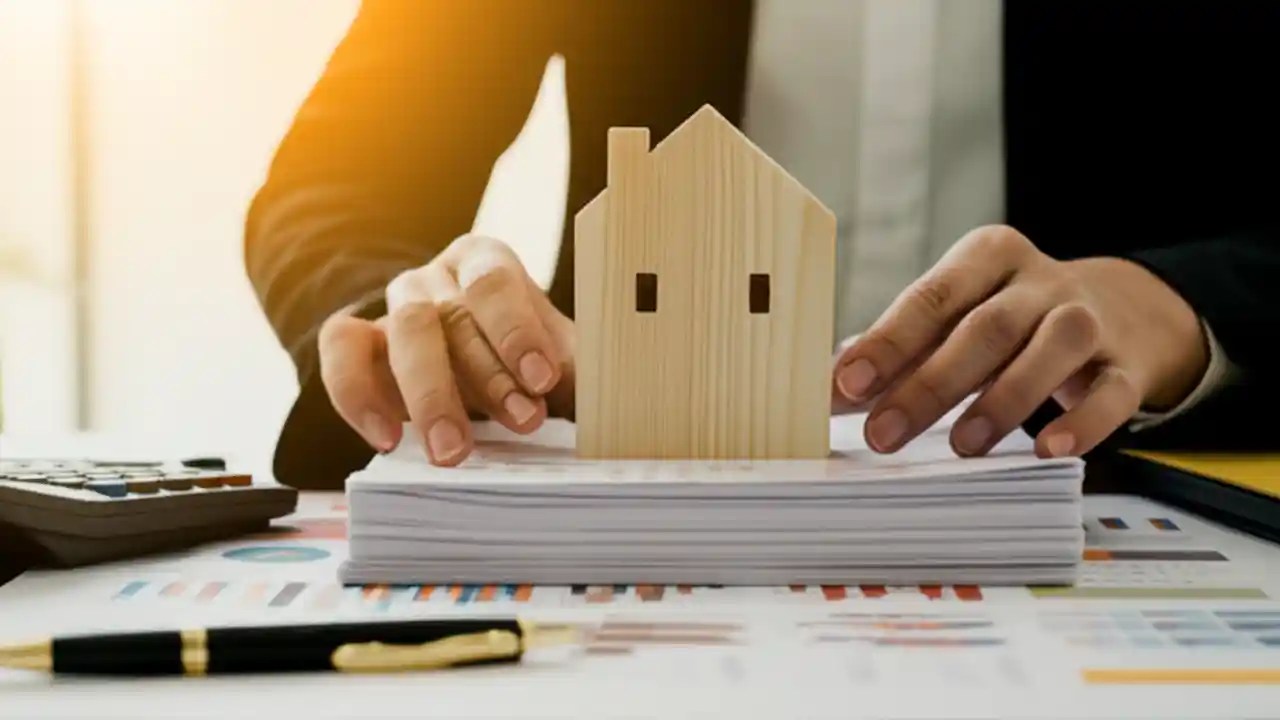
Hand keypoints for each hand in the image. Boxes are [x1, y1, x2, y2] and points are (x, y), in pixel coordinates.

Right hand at [317, 234, 574, 465]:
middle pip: (449, 314)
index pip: (494, 282)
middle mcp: (435, 278)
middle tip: (521, 423)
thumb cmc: (530, 363)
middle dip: (487, 375)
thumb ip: (581, 370)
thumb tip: (611, 398)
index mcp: (486, 261)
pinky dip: (356, 395)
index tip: (543, 377)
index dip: (517, 329)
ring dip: (431, 395)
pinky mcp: (359, 343)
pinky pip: (340, 352)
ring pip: (400, 333)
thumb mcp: (564, 359)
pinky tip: (387, 438)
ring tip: (453, 450)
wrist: (487, 372)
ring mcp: (393, 307)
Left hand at [832, 225, 1207, 457]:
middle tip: (883, 434)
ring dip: (1004, 399)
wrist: (1122, 310)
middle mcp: (1040, 281)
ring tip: (962, 445)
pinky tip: (1049, 449)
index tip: (846, 384)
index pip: (931, 296)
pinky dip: (1081, 422)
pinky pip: (1110, 392)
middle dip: (929, 384)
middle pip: (985, 328)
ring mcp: (1089, 319)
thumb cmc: (1010, 319)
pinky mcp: (1126, 364)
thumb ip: (900, 351)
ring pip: (1051, 348)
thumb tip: (830, 394)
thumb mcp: (957, 318)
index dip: (888, 342)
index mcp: (987, 256)